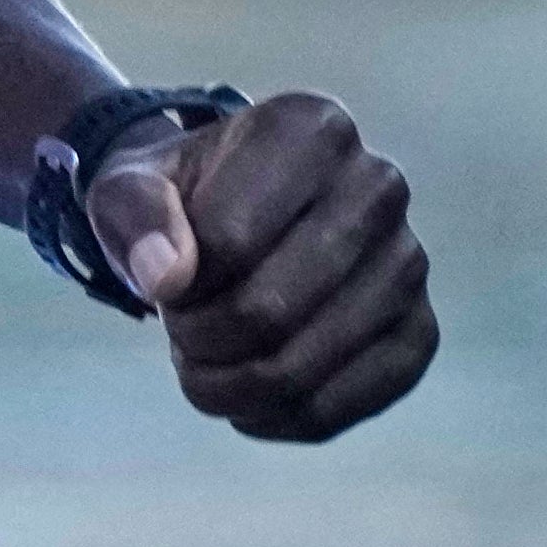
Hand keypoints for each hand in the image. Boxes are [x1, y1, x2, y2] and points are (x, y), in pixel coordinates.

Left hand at [85, 90, 435, 440]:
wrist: (223, 218)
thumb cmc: (175, 198)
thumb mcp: (127, 186)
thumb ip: (132, 214)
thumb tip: (165, 278)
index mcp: (311, 128)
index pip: (227, 239)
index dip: (174, 279)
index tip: (163, 274)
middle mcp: (378, 186)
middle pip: (268, 310)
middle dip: (199, 339)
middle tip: (178, 330)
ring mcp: (409, 262)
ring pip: (305, 367)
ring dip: (230, 385)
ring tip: (204, 360)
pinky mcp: (419, 331)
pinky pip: (351, 404)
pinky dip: (281, 418)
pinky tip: (247, 401)